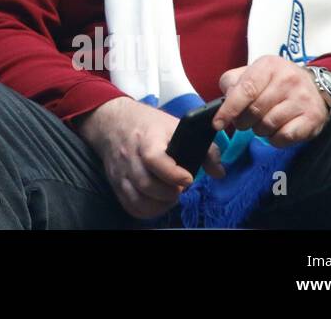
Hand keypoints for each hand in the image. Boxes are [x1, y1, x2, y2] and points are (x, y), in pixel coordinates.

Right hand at [77, 97, 225, 219]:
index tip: (188, 178)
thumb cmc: (148, 124)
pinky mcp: (115, 182)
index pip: (154, 159)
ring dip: (159, 205)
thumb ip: (203, 148)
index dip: (173, 174)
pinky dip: (146, 210)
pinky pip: (129, 205)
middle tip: (180, 189)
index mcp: (147, 139)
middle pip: (146, 184)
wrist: (112, 120)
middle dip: (169, 193)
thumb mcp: (176, 126)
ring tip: (170, 196)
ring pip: (138, 199)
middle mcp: (130, 156)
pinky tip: (157, 202)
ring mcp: (120, 171)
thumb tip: (219, 172)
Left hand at [213, 56, 330, 146]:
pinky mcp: (313, 118)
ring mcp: (303, 99)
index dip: (229, 109)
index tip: (218, 123)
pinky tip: (278, 129)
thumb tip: (225, 101)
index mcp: (269, 65)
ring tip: (263, 122)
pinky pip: (284, 137)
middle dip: (243, 121)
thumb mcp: (253, 72)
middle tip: (245, 120)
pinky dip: (275, 139)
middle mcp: (288, 80)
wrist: (316, 86)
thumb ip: (233, 83)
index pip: (245, 90)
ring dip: (260, 130)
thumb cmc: (276, 81)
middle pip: (254, 111)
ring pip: (268, 126)